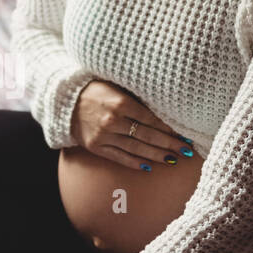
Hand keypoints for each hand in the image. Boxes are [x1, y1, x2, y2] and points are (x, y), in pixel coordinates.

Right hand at [70, 80, 186, 169]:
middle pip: (148, 136)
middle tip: (186, 151)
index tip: (184, 135)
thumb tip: (165, 109)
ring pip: (136, 149)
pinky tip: (149, 166)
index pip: (152, 119)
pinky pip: (119, 157)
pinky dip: (135, 163)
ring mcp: (103, 136)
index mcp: (120, 102)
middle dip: (169, 144)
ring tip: (173, 160)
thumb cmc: (96, 89)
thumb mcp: (117, 86)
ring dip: (157, 155)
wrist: (66, 100)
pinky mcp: (96, 147)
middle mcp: (113, 120)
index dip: (170, 129)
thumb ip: (138, 97)